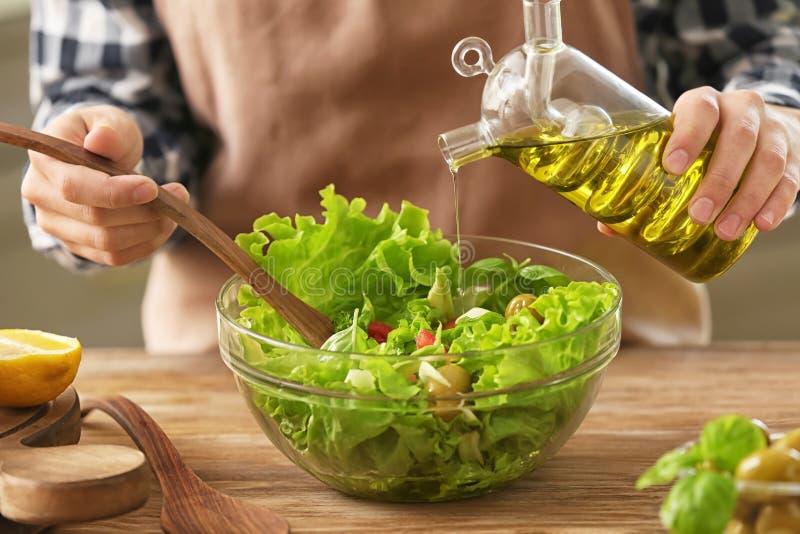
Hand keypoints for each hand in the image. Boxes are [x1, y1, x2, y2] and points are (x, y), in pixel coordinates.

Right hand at [21, 105, 188, 265]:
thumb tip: (101, 140)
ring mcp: (56, 225)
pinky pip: (114, 257)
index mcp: (44, 161)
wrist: (97, 154)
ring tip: (174, 210)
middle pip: (96, 219)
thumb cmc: (105, 134)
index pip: (75, 187)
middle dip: (144, 211)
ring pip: (108, 243)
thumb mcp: (111, 121)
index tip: (152, 188)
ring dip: (150, 230)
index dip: (116, 193)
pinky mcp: (76, 245)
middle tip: (179, 195)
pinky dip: (145, 244)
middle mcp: (41, 197)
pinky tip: (163, 225)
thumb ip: (110, 130)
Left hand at [663, 87, 799, 239]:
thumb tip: (611, 224)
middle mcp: (743, 108)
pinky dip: (776, 203)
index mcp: (706, 102)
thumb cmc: (700, 142)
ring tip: (725, 230)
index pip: (700, 109)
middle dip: (719, 179)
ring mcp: (773, 130)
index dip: (688, 136)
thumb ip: (648, 176)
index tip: (672, 168)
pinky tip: (761, 224)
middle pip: (739, 138)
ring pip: (768, 160)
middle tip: (699, 215)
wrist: (754, 125)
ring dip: (747, 198)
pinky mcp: (795, 153)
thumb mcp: (675, 145)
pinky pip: (791, 178)